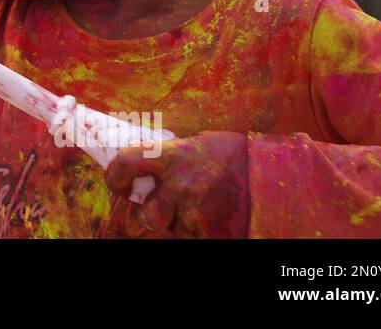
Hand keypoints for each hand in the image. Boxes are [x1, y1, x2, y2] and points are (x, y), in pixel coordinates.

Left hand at [104, 131, 249, 237]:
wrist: (266, 167)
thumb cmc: (224, 152)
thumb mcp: (189, 143)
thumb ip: (162, 157)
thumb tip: (134, 170)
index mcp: (171, 154)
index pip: (124, 164)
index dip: (115, 178)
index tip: (121, 184)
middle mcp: (180, 182)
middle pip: (146, 216)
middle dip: (150, 216)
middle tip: (158, 207)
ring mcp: (196, 207)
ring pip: (170, 230)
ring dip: (176, 223)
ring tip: (191, 207)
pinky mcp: (212, 227)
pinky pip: (191, 237)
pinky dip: (195, 230)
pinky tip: (205, 216)